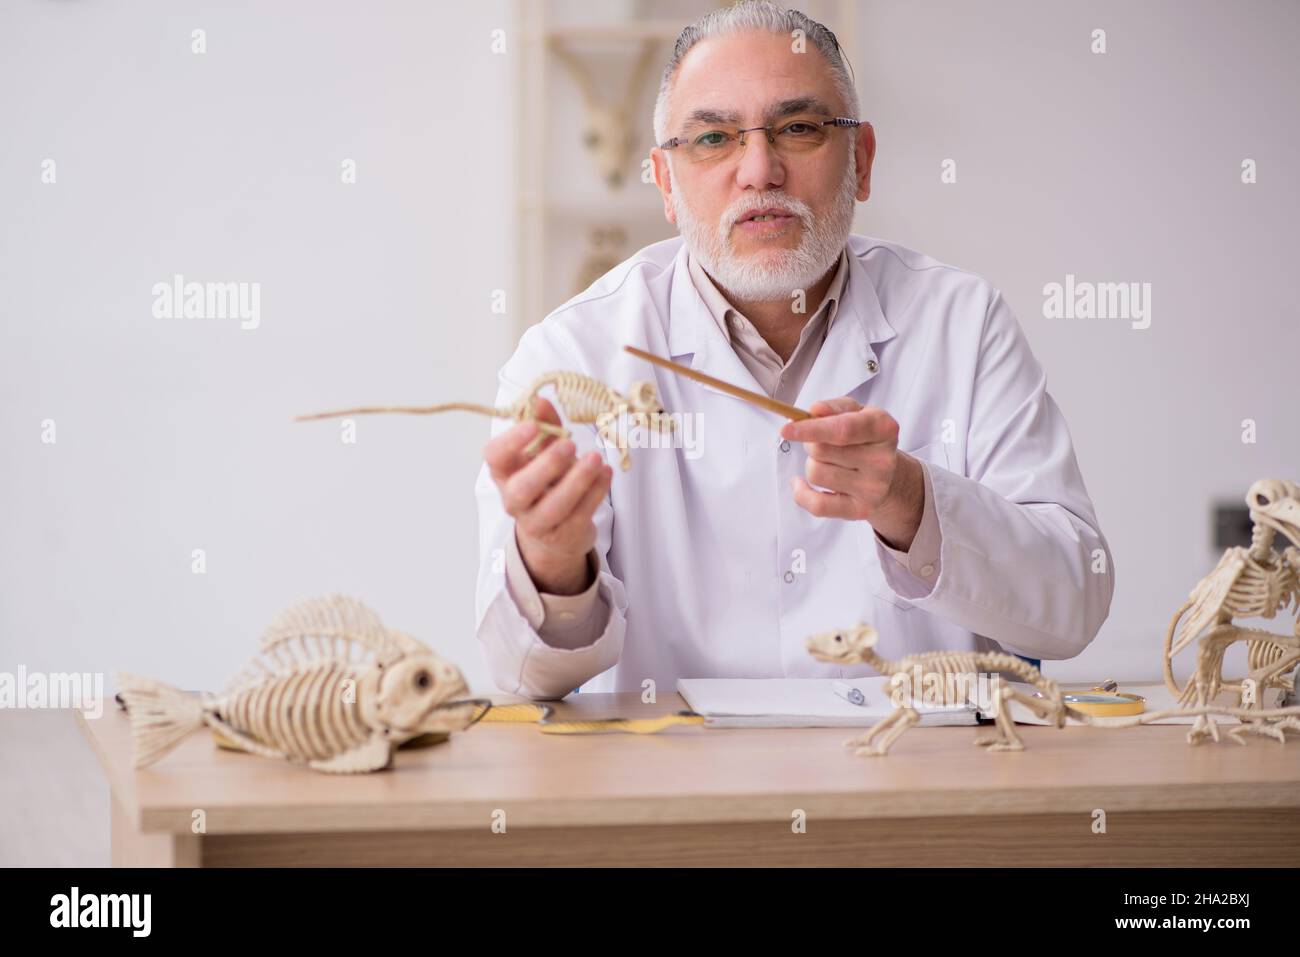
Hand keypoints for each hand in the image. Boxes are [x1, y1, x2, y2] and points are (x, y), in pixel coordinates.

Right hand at [483, 398, 612, 594]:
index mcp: (505, 473)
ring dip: (577, 480)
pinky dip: (595, 492)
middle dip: (547, 465)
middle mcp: (514, 500)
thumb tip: (540, 400)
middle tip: (570, 444)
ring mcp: (538, 522)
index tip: (534, 425)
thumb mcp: (543, 450)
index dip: (511, 441)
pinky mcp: (564, 535)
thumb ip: (544, 425)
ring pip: (554, 507)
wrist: (556, 531)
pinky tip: (605, 473)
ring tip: (596, 459)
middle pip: (522, 488)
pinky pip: (580, 515)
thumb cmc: (548, 480)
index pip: (494, 457)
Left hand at [779, 397, 923, 549]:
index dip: (811, 429)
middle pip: (821, 450)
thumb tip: (814, 410)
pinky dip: (801, 493)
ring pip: (815, 473)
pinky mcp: (861, 510)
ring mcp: (873, 488)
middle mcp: (882, 460)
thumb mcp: (855, 413)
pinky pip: (817, 505)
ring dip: (811, 465)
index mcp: (884, 428)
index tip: (785, 429)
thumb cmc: (864, 437)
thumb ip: (834, 408)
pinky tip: (801, 484)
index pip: (842, 430)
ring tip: (828, 462)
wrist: (889, 475)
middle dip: (811, 443)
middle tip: (822, 443)